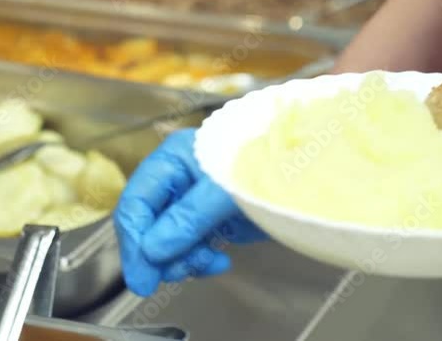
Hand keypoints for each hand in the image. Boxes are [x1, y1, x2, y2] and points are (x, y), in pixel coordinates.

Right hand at [113, 128, 266, 295]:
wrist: (307, 175)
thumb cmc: (267, 166)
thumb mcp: (223, 190)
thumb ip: (187, 218)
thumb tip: (152, 249)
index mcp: (171, 160)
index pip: (136, 203)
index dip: (134, 241)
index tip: (140, 276)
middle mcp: (176, 181)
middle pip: (147, 225)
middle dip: (157, 254)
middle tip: (162, 280)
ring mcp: (192, 202)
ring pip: (166, 241)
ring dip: (180, 259)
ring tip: (205, 261)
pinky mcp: (209, 221)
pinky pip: (189, 248)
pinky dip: (199, 260)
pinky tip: (218, 260)